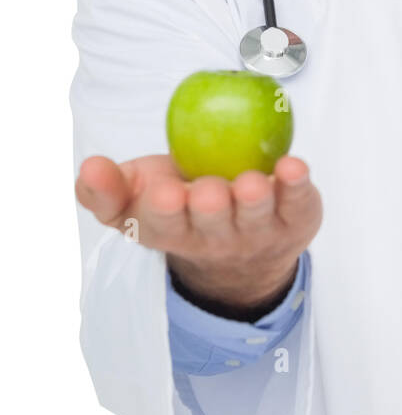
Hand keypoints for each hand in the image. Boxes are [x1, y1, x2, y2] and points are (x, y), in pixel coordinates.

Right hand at [75, 153, 321, 311]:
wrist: (242, 246)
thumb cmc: (182, 207)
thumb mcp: (137, 196)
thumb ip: (107, 186)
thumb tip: (89, 167)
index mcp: (168, 231)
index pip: (158, 226)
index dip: (159, 211)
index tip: (160, 193)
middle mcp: (213, 238)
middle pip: (210, 225)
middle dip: (207, 209)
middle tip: (206, 193)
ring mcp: (257, 232)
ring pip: (255, 217)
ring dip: (254, 200)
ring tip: (250, 185)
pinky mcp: (295, 219)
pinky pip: (298, 203)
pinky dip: (297, 186)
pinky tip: (293, 167)